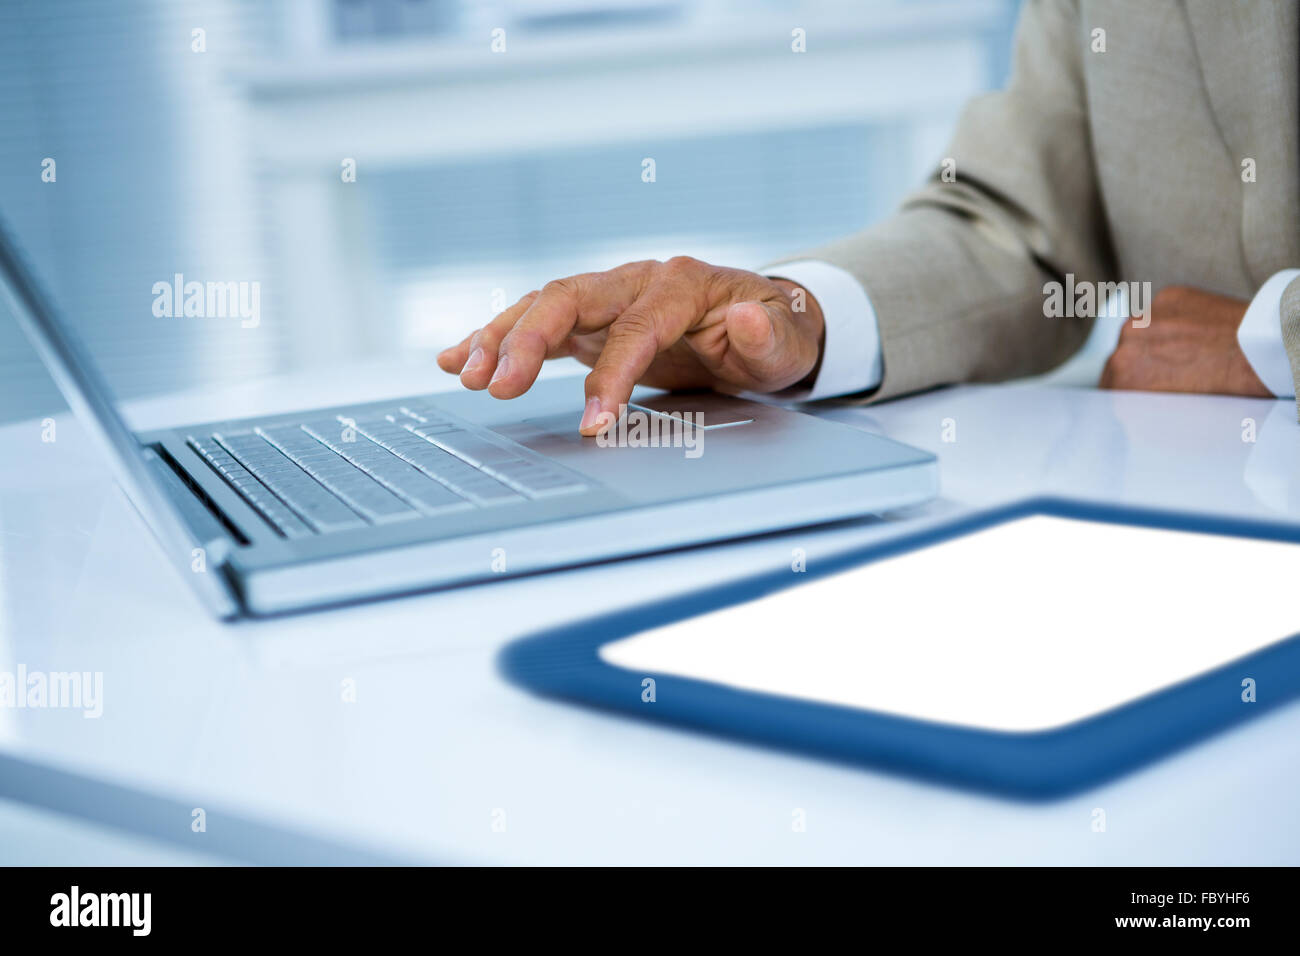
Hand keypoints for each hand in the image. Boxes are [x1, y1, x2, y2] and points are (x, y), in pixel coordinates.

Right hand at [436, 257, 824, 433]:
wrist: (765, 323)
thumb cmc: (776, 336)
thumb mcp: (789, 339)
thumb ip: (769, 333)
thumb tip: (749, 316)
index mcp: (682, 284)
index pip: (636, 328)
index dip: (612, 375)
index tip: (593, 423)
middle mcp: (636, 281)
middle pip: (569, 298)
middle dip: (528, 339)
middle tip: (497, 386)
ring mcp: (609, 297)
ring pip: (542, 306)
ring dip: (500, 338)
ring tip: (466, 375)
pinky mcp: (591, 320)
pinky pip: (537, 323)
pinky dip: (496, 338)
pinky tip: (456, 359)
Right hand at [1099, 285, 1269, 396]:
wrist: (1263, 352)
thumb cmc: (1224, 390)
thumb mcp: (1171, 415)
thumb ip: (1140, 407)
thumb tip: (1133, 406)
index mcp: (1122, 372)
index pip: (1107, 387)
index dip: (1124, 395)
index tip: (1137, 399)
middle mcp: (1127, 338)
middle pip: (1120, 357)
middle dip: (1139, 368)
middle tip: (1168, 379)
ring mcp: (1147, 313)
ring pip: (1139, 333)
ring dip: (1153, 343)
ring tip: (1185, 354)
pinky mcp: (1169, 295)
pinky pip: (1160, 313)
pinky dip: (1172, 322)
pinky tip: (1196, 334)